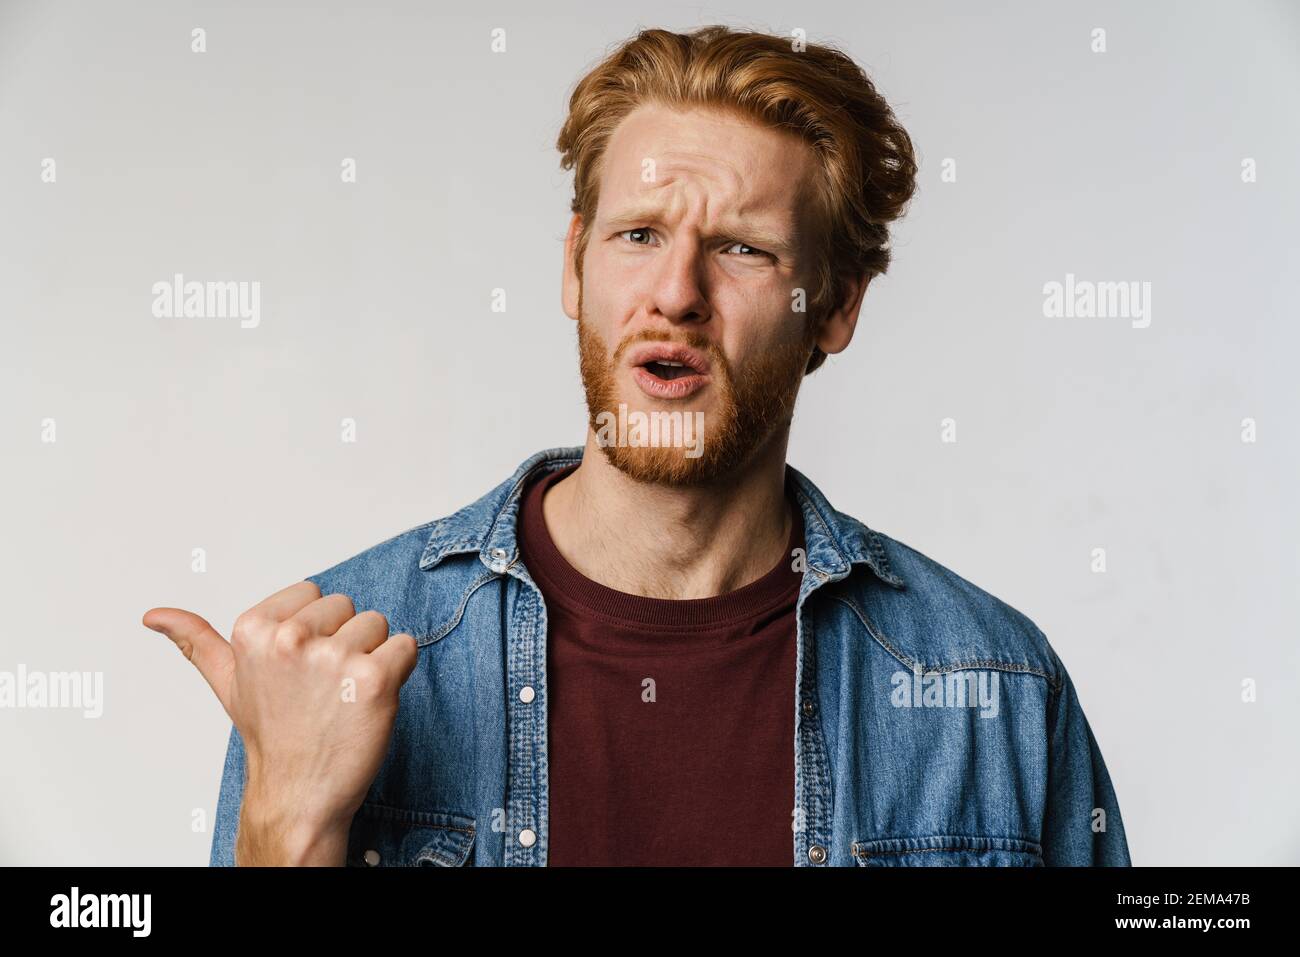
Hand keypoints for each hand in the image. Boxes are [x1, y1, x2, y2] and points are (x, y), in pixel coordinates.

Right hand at [143, 582, 418, 863]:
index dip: (315, 629)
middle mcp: (290, 639)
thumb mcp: (227, 682)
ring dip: (371, 658)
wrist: (299, 794)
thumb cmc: (272, 735)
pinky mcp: (372, 679)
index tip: (300, 668)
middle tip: (322, 688)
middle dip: (343, 642)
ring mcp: (332, 659)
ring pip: (377, 625)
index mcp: (253, 629)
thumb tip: (153, 615)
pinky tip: (370, 701)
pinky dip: (398, 671)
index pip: (314, 593)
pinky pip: (406, 646)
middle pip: (347, 607)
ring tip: (343, 696)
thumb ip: (195, 641)